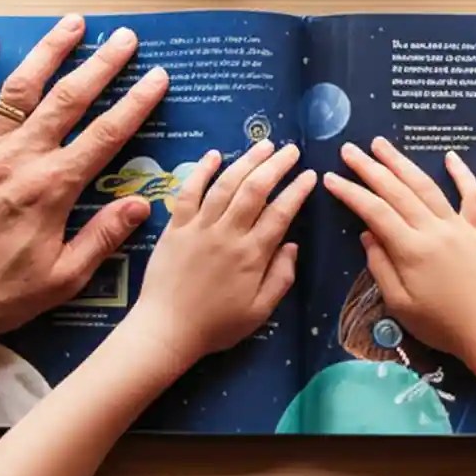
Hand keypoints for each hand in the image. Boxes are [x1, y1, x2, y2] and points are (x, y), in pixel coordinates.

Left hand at [0, 17, 167, 352]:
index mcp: (52, 188)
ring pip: (22, 88)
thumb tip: (140, 204)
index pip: (106, 133)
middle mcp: (19, 159)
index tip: (157, 78)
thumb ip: (103, 237)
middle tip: (125, 38)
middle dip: (102, 64)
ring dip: (49, 52)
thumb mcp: (64, 278)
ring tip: (72, 24)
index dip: (136, 102)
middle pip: (69, 98)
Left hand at [127, 140, 315, 367]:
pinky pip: (189, 192)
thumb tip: (293, 244)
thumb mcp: (260, 311)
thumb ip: (281, 277)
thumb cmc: (216, 326)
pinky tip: (214, 154)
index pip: (281, 212)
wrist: (166, 330)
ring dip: (246, 161)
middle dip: (276, 165)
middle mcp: (227, 234)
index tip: (310, 175)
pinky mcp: (175, 228)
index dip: (297, 190)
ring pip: (226, 184)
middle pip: (255, 189)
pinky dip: (202, 171)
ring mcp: (198, 228)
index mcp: (252, 255)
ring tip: (263, 145)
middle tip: (291, 149)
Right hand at [322, 137, 475, 360]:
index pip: (374, 211)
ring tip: (382, 144)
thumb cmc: (442, 325)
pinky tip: (451, 156)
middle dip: (370, 168)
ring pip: (427, 186)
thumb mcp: (400, 305)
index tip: (331, 178)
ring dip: (402, 162)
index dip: (351, 192)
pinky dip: (462, 174)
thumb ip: (381, 268)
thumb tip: (367, 234)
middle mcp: (434, 230)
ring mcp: (460, 226)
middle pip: (397, 191)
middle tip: (349, 149)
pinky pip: (472, 195)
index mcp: (411, 250)